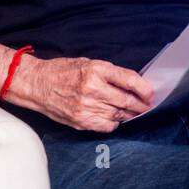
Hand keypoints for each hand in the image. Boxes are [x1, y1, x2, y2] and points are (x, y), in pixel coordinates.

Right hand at [9, 55, 154, 131]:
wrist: (37, 84)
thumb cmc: (62, 71)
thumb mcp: (88, 63)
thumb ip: (110, 74)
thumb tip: (133, 85)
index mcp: (96, 70)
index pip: (130, 80)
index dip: (145, 89)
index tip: (150, 94)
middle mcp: (92, 88)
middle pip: (127, 101)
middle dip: (141, 105)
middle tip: (147, 106)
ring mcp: (86, 107)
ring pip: (119, 115)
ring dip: (128, 115)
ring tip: (132, 112)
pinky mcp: (81, 120)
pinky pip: (107, 126)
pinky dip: (114, 123)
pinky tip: (113, 117)